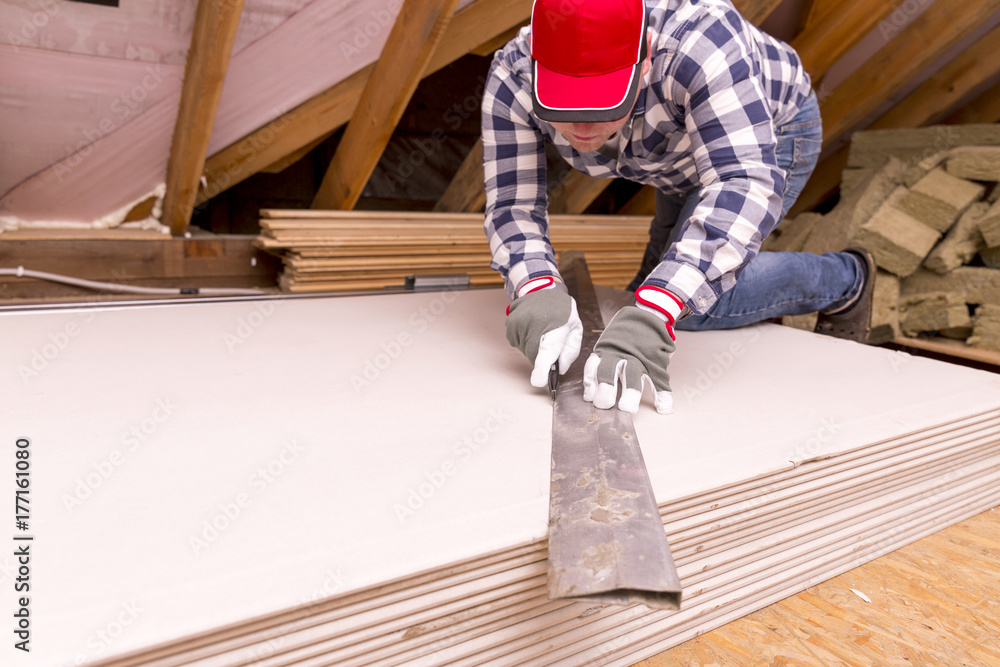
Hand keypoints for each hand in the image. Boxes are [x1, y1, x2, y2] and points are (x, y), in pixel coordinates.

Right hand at [505, 276, 582, 387]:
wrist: (543, 290)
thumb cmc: (562, 312)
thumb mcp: (575, 329)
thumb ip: (570, 352)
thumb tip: (559, 370)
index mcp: (555, 327)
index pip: (547, 351)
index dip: (542, 369)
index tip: (538, 381)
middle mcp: (534, 325)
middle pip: (534, 356)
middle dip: (542, 357)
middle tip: (550, 341)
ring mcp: (519, 324)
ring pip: (524, 351)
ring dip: (533, 347)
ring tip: (541, 330)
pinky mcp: (510, 324)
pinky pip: (516, 343)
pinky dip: (524, 340)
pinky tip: (532, 328)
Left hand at [583, 286, 682, 413]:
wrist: (650, 315)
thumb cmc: (624, 337)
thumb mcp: (608, 345)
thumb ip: (599, 366)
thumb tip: (589, 393)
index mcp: (607, 351)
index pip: (594, 367)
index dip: (590, 382)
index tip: (589, 397)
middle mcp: (621, 355)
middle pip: (610, 372)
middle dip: (606, 389)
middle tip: (605, 404)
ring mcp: (640, 359)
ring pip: (634, 376)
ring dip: (631, 393)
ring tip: (629, 409)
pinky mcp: (657, 363)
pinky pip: (662, 381)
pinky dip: (664, 397)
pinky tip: (664, 408)